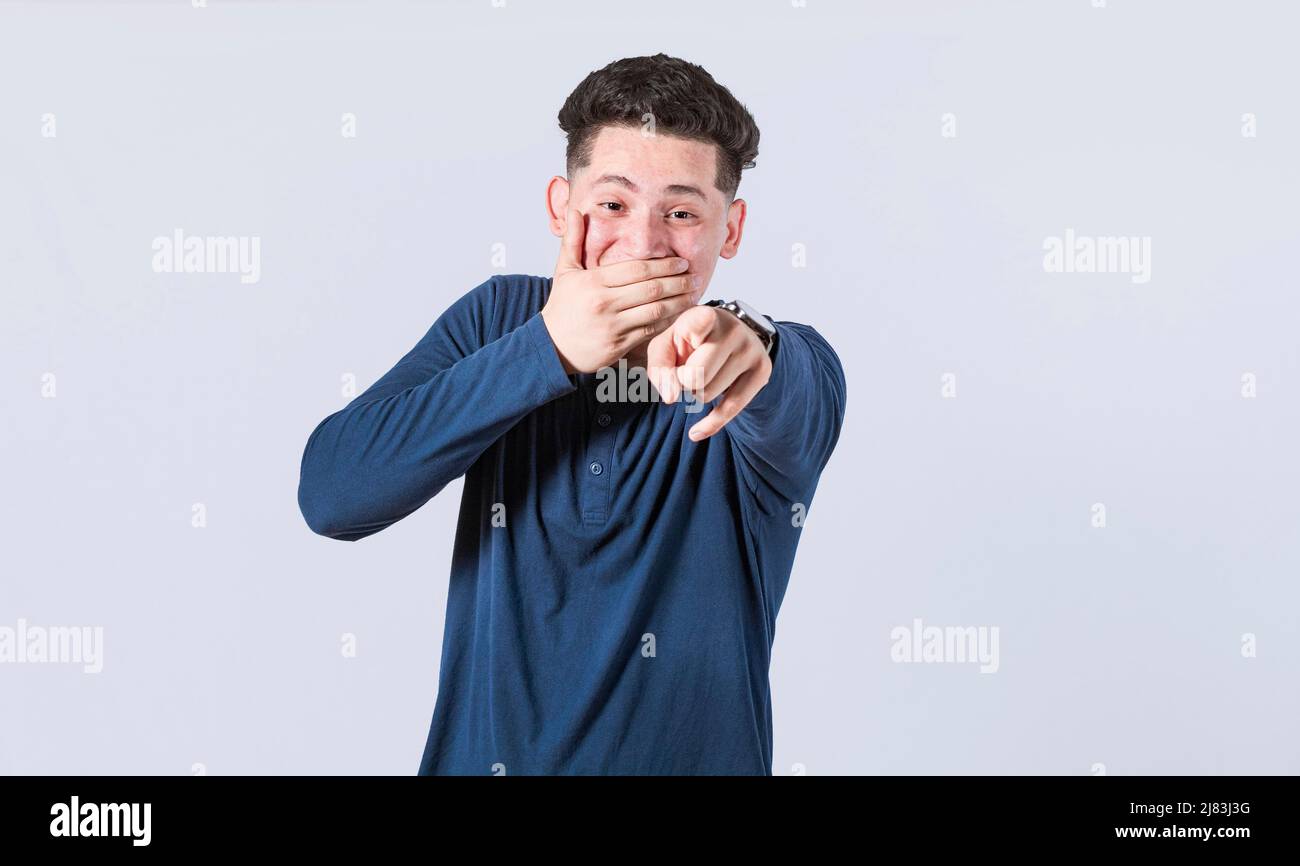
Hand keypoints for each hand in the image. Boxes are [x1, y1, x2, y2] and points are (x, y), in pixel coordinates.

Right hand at [540, 208, 703, 374]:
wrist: (552, 347)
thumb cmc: (562, 307)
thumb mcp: (564, 271)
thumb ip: (573, 241)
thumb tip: (577, 211)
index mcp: (593, 282)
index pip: (637, 269)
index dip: (664, 265)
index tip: (681, 262)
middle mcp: (604, 303)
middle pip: (652, 289)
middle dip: (678, 281)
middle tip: (695, 275)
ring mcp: (613, 326)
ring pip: (655, 311)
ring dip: (679, 301)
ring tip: (693, 293)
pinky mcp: (619, 346)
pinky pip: (649, 331)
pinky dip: (667, 321)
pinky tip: (679, 313)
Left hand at [646, 305, 772, 440]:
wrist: (732, 334)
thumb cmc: (691, 341)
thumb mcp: (667, 345)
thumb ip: (659, 367)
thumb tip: (671, 398)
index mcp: (704, 316)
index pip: (699, 322)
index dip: (691, 334)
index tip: (690, 344)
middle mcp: (732, 330)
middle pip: (695, 376)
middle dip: (684, 382)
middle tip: (688, 371)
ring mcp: (750, 350)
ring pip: (708, 394)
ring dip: (697, 393)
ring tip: (704, 376)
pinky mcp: (762, 371)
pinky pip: (730, 409)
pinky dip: (709, 425)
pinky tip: (695, 433)